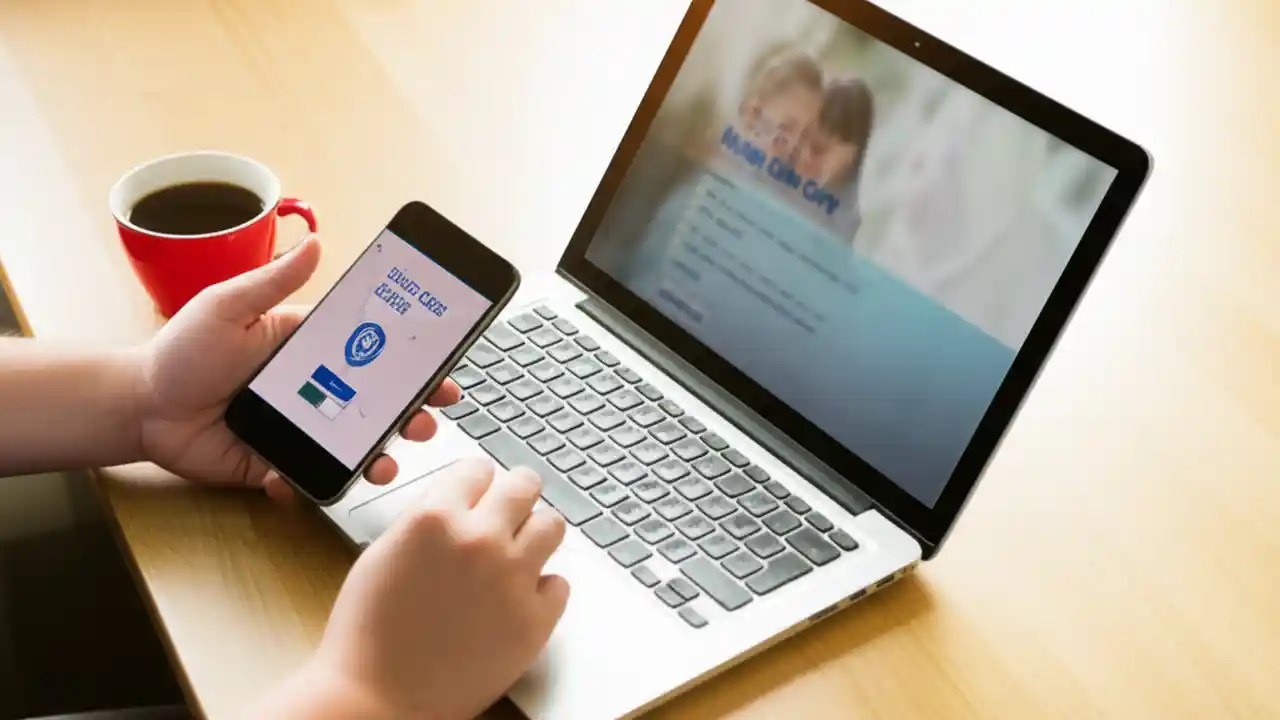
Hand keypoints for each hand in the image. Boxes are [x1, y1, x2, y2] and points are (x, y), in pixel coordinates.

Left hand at [137, 237, 459, 499]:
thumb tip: (317, 242)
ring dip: (378, 457)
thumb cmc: (181, 351)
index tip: (441, 368)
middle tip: (427, 419)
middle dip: (410, 413)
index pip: (372, 353)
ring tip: (386, 462)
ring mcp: (298, 431)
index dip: (410, 363)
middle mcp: (313, 391)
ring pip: (352, 447)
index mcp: (309, 350)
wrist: (139, 407)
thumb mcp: (228, 306)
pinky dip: (312, 485)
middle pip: (375, 404)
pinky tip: (306, 481)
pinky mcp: (276, 465)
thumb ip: (273, 279)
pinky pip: (306, 479)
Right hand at [257, 459, 569, 718]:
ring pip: (552, 525)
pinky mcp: (535, 620)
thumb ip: (426, 520)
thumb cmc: (367, 633)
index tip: (478, 491)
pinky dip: (542, 587)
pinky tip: (518, 597)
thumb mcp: (383, 553)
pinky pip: (559, 583)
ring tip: (519, 549)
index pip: (478, 468)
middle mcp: (479, 539)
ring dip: (535, 533)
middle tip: (512, 505)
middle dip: (516, 492)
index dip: (475, 481)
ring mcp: (512, 579)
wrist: (376, 699)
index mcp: (435, 517)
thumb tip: (458, 503)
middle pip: (524, 485)